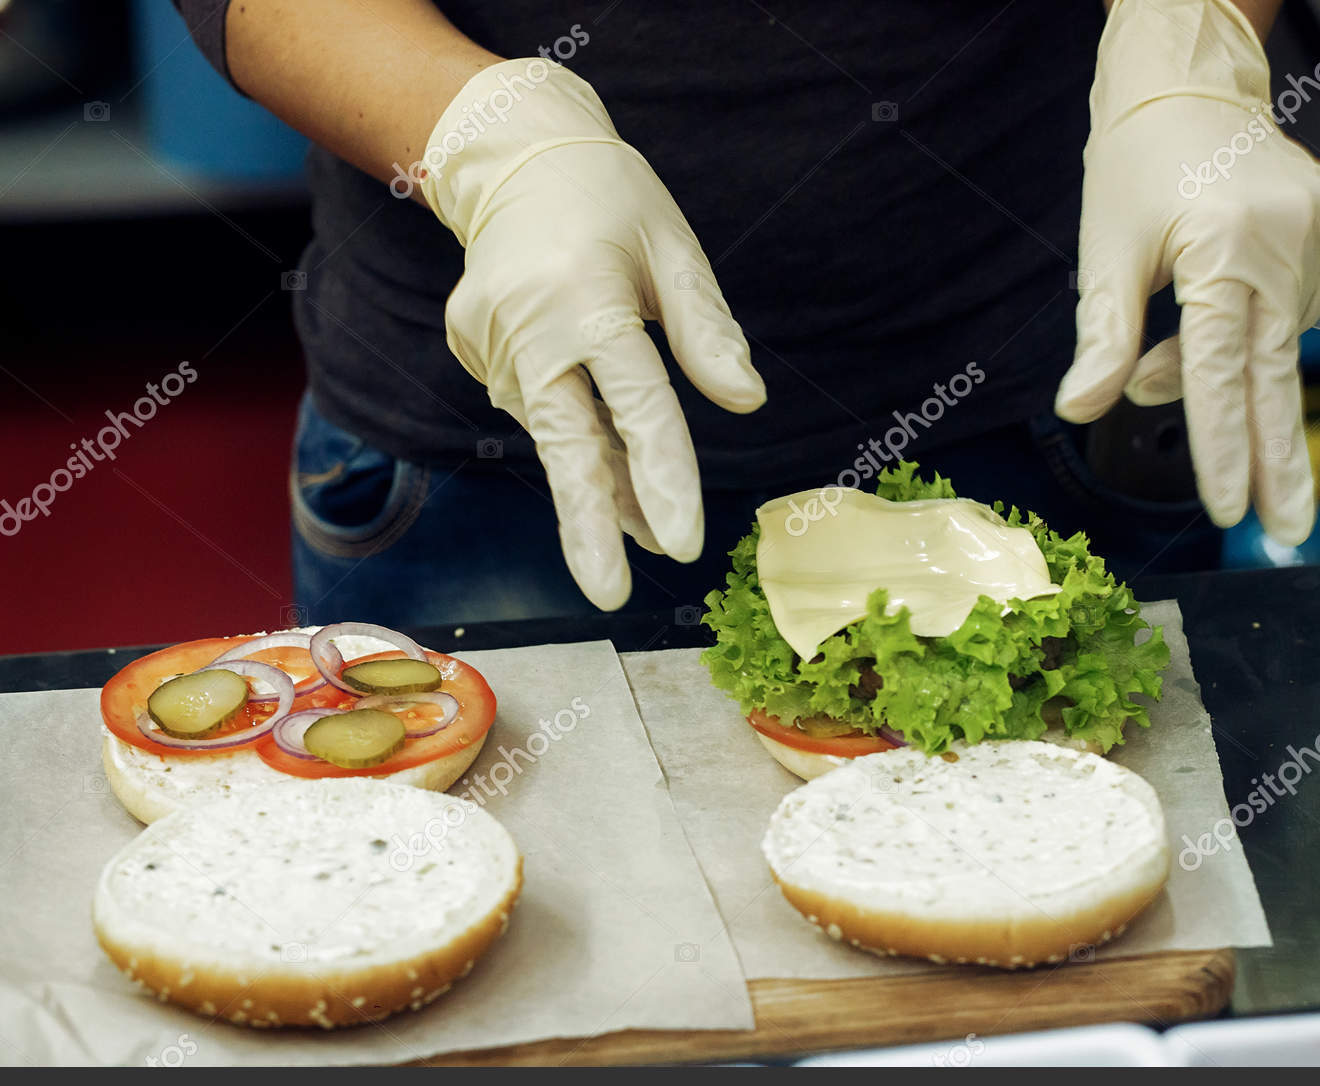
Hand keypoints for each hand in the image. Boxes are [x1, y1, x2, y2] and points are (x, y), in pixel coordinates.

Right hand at [420, 59, 763, 608]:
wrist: (510, 157)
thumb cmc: (610, 200)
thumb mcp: (673, 248)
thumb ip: (707, 331)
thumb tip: (746, 403)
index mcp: (587, 298)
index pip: (635, 403)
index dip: (662, 476)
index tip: (682, 542)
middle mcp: (529, 327)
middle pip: (565, 442)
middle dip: (588, 524)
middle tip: (608, 595)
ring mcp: (491, 342)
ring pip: (556, 437)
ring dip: (602, 488)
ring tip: (651, 532)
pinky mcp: (473, 350)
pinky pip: (536, 412)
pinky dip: (575, 443)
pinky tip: (605, 462)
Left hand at [1057, 0, 1319, 544]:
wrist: (1191, 86)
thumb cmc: (1137, 165)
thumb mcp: (1106, 251)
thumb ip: (1103, 336)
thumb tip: (1081, 410)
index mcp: (1227, 248)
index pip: (1222, 373)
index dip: (1224, 448)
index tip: (1229, 509)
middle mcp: (1288, 243)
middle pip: (1276, 377)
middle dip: (1278, 463)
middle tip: (1290, 532)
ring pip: (1275, 343)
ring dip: (1231, 370)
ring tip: (1173, 347)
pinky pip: (1297, 306)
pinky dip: (1256, 328)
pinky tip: (1224, 302)